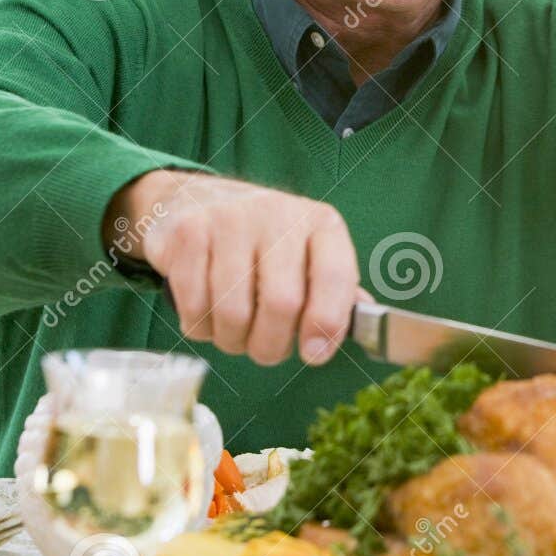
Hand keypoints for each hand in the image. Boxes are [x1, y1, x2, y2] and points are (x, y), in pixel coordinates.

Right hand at [104, 170, 359, 365]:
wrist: (197, 199)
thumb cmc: (265, 242)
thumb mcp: (309, 254)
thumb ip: (336, 290)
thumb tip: (367, 324)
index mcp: (320, 224)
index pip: (335, 277)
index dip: (327, 324)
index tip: (315, 356)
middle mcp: (279, 215)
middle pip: (282, 304)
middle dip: (271, 346)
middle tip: (266, 349)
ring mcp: (230, 220)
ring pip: (233, 314)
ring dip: (233, 341)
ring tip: (235, 332)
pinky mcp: (188, 234)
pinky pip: (195, 308)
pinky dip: (200, 328)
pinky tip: (207, 314)